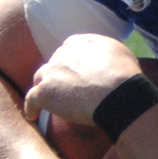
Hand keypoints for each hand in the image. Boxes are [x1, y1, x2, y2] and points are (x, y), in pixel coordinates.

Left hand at [21, 33, 139, 128]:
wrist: (119, 93)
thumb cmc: (126, 76)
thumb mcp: (121, 53)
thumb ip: (108, 53)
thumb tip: (109, 60)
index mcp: (81, 43)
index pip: (68, 48)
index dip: (69, 61)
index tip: (73, 71)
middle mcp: (63, 53)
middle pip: (54, 62)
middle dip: (57, 73)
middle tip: (63, 88)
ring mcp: (52, 72)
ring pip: (40, 78)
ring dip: (43, 87)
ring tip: (46, 99)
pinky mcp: (45, 92)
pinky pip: (31, 99)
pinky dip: (31, 107)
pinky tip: (32, 115)